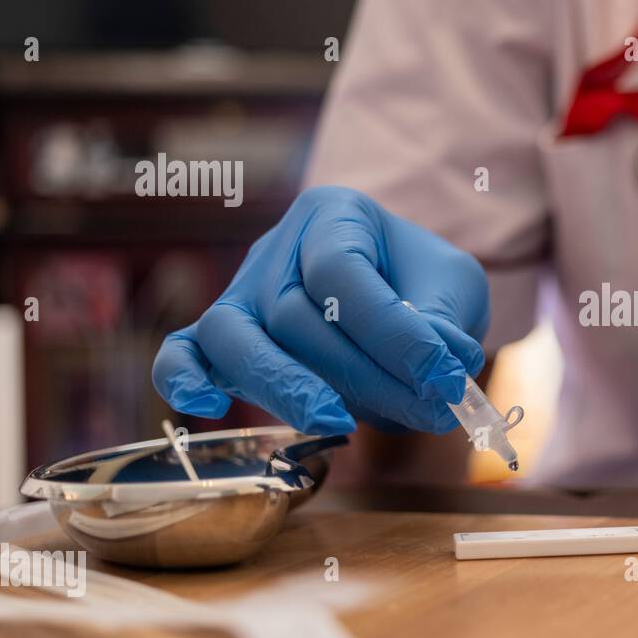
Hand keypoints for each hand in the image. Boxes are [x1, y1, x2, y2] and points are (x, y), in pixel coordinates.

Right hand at [153, 186, 488, 434]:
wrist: (401, 292)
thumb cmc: (425, 283)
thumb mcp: (454, 287)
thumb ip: (445, 324)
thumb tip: (441, 371)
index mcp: (335, 214)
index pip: (342, 270)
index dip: (392, 332)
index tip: (445, 378)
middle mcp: (277, 247)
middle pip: (295, 315)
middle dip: (364, 375)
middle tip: (425, 411)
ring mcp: (242, 292)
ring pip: (234, 337)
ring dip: (284, 386)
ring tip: (337, 422)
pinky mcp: (221, 337)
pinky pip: (183, 352)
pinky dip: (183, 379)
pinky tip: (208, 407)